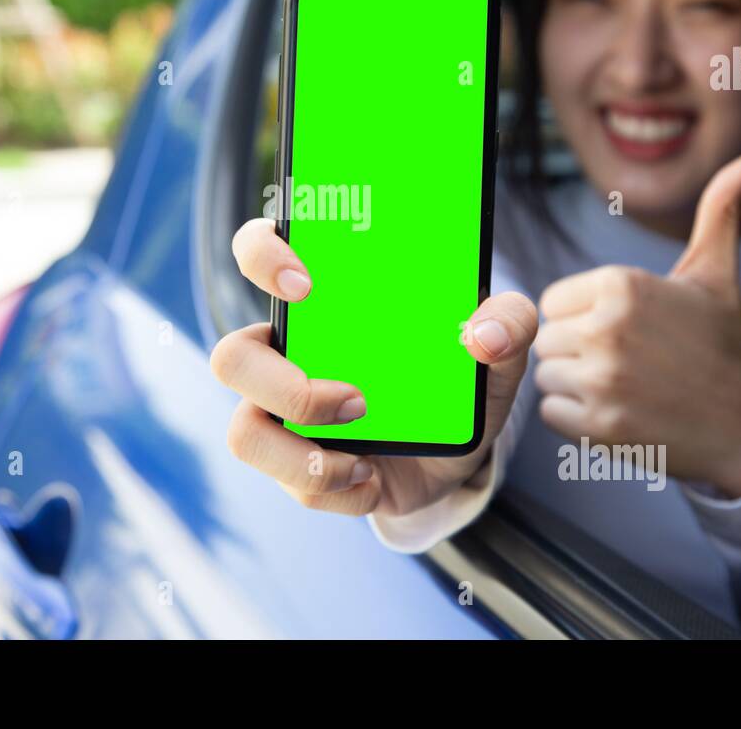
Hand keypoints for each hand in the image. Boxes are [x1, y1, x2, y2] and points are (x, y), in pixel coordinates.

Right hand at [210, 217, 538, 517]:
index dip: (261, 257)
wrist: (460, 453)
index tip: (306, 284)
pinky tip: (374, 480)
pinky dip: (338, 489)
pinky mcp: (298, 467)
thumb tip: (483, 334)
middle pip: (231, 357)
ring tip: (362, 454)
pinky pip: (295, 486)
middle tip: (355, 396)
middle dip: (280, 383)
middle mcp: (287, 353)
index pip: (257, 250)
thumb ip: (510, 320)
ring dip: (301, 452)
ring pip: (244, 432)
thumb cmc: (459, 376)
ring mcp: (283, 414)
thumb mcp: (500, 345)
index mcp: (321, 300)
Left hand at [533, 151, 740, 497]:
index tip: (624, 330)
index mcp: (622, 284)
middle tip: (626, 362)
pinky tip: (620, 412)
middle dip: (577, 352)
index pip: (553, 301)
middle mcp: (608, 328)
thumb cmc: (722, 342)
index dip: (582, 317)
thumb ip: (719, 208)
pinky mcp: (599, 426)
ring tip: (624, 386)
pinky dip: (576, 419)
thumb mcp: (715, 272)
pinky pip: (550, 414)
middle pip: (546, 339)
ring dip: (575, 386)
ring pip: (545, 376)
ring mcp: (603, 380)